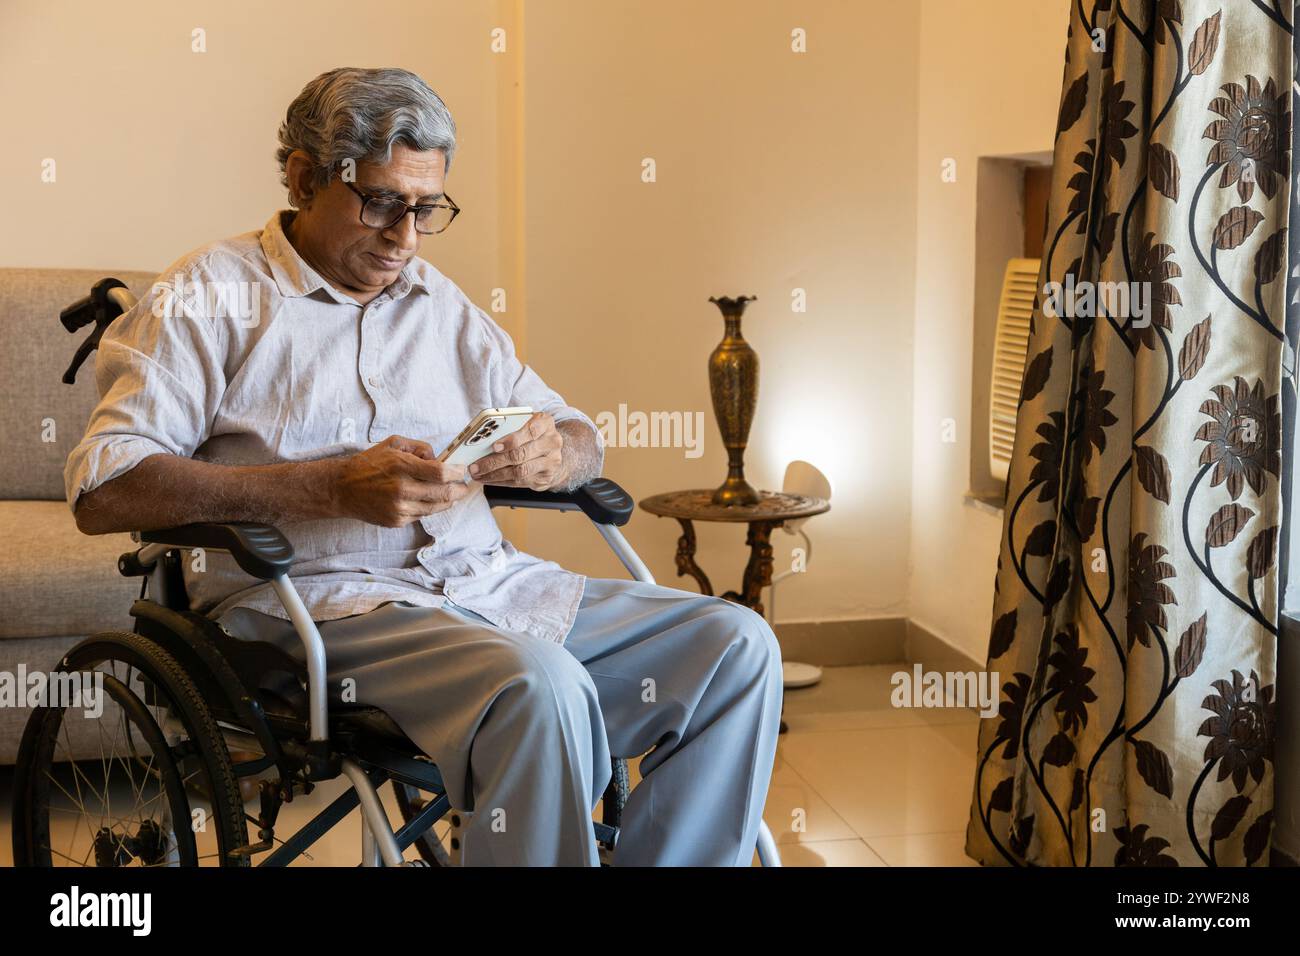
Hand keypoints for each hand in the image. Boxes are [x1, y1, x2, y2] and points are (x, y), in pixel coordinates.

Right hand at [333, 435, 468, 526]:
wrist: (342, 488)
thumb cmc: (369, 463)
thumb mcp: (393, 443)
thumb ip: (419, 447)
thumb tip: (439, 459)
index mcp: (401, 466)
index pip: (440, 473)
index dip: (457, 473)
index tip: (462, 471)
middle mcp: (401, 489)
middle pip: (443, 493)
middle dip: (459, 490)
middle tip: (464, 486)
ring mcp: (399, 508)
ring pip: (436, 507)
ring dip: (448, 501)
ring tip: (453, 494)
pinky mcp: (396, 521)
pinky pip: (422, 515)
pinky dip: (430, 507)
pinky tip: (432, 500)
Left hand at [466, 411, 565, 489]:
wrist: (551, 450)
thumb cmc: (531, 433)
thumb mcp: (525, 422)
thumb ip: (509, 426)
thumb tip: (483, 437)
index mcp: (545, 423)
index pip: (530, 431)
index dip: (511, 440)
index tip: (494, 446)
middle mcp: (552, 442)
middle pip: (521, 454)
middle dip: (494, 462)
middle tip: (476, 466)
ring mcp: (551, 462)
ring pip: (520, 471)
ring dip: (495, 475)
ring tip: (479, 475)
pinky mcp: (546, 477)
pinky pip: (520, 483)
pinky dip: (501, 482)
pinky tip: (489, 479)